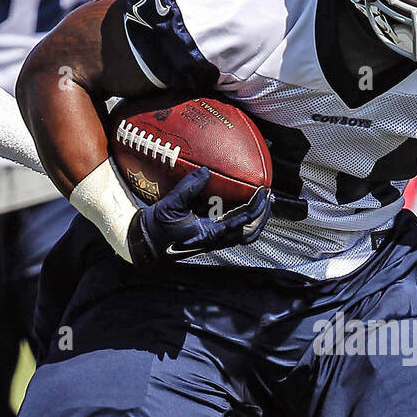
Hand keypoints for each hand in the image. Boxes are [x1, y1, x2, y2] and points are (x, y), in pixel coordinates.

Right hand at [126, 168, 270, 269]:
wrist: (147, 244)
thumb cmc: (157, 228)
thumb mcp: (170, 206)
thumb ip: (188, 188)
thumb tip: (205, 172)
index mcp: (211, 234)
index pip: (243, 222)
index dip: (256, 206)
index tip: (263, 191)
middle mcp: (216, 239)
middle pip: (251, 232)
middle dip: (263, 216)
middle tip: (269, 197)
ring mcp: (214, 240)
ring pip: (244, 234)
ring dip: (255, 219)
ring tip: (261, 201)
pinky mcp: (209, 237)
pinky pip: (232, 229)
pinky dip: (241, 218)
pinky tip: (240, 203)